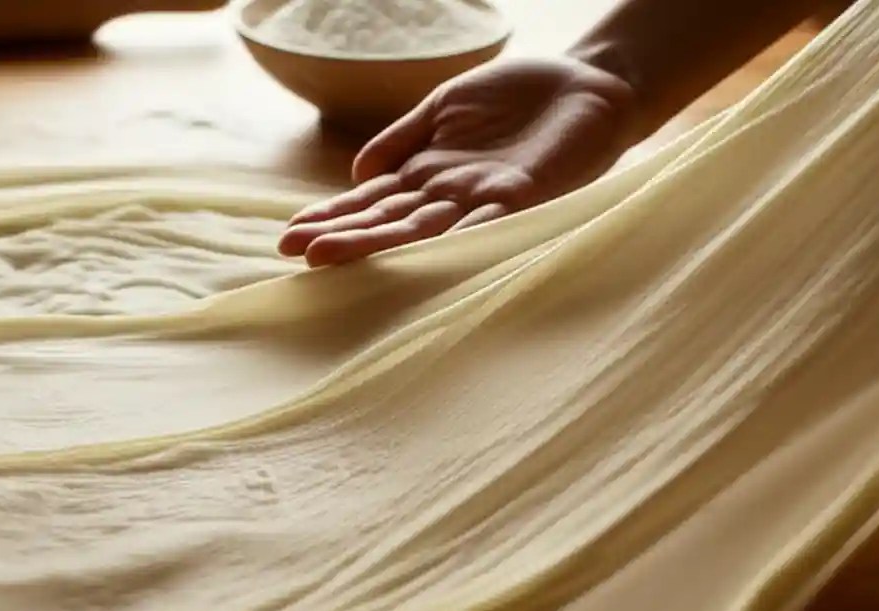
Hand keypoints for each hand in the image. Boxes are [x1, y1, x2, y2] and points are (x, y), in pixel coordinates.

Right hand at [279, 57, 638, 266]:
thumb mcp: (445, 106)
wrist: (587, 84)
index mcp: (426, 173)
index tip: (291, 237)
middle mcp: (449, 195)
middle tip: (297, 257)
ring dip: (377, 246)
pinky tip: (418, 255)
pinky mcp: (522, 197)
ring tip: (332, 258)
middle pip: (386, 221)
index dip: (332, 218)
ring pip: (420, 230)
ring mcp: (482, 200)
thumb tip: (357, 174)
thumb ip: (402, 137)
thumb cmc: (517, 95)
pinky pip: (484, 223)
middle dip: (342, 238)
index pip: (370, 201)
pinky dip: (454, 240)